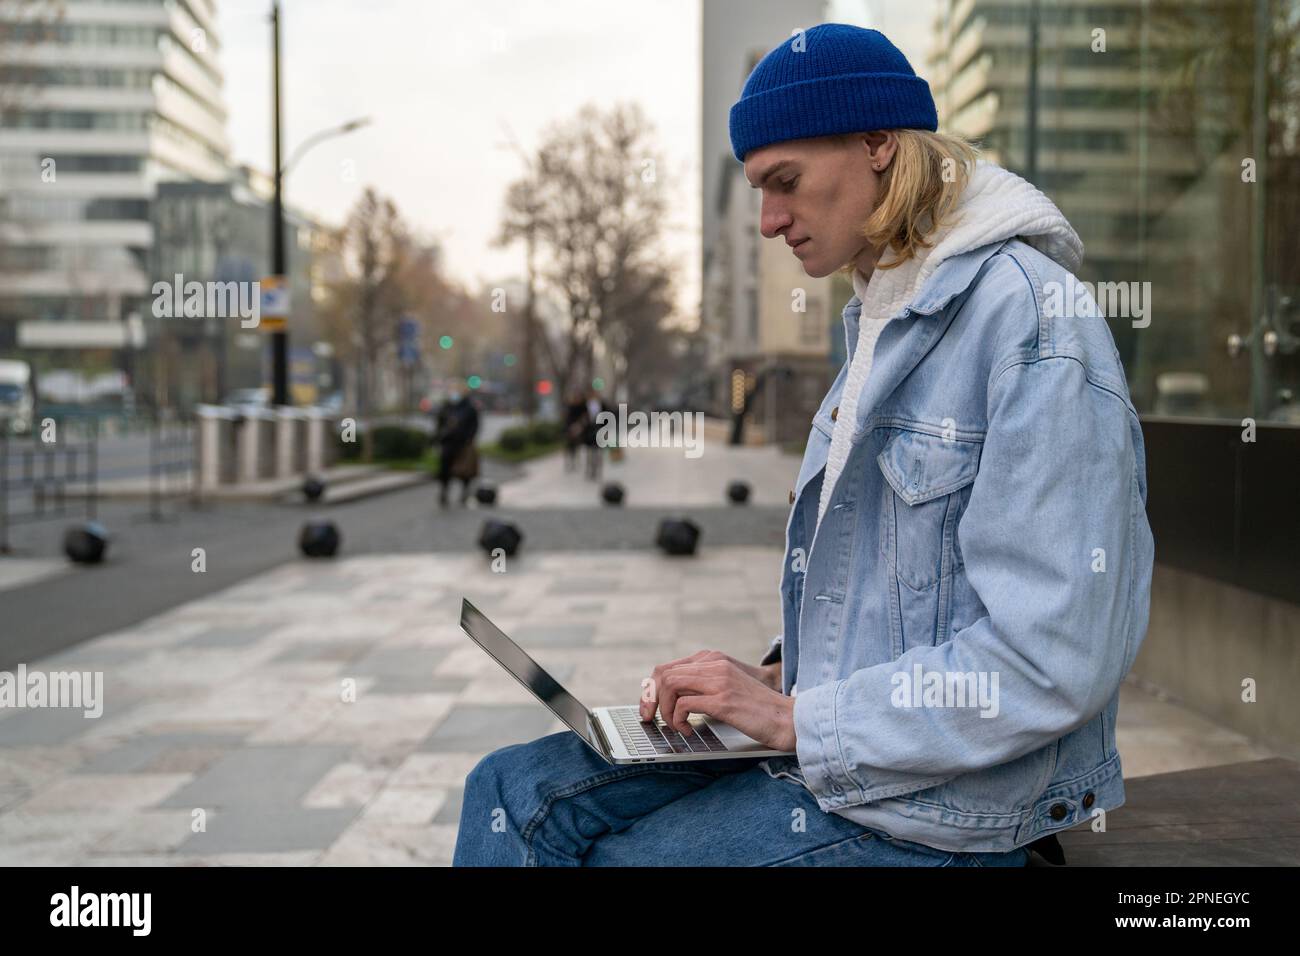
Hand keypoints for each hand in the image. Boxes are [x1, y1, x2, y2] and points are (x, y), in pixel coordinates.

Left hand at [639, 650, 795, 752]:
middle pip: (664, 673)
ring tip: (674, 726)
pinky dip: (678, 721)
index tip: (649, 708)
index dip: (652, 689)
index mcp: (714, 660)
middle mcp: (714, 664)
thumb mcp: (727, 689)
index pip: (668, 667)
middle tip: (651, 719)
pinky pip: (684, 705)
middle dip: (651, 699)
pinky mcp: (723, 700)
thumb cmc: (757, 710)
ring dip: (666, 710)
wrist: (788, 718)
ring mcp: (719, 680)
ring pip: (670, 685)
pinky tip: (688, 731)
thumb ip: (703, 686)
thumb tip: (671, 698)